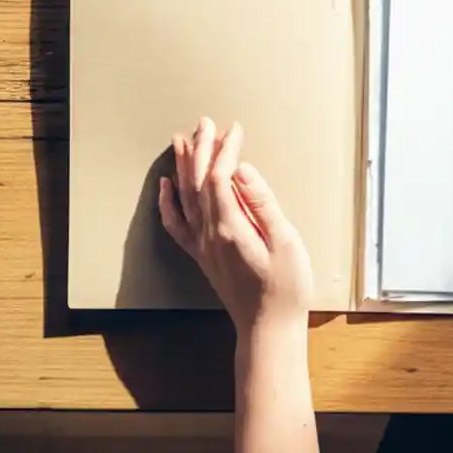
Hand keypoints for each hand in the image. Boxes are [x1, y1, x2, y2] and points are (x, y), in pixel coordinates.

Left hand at [158, 117, 312, 334]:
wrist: (268, 328)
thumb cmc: (285, 288)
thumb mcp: (286, 242)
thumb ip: (263, 204)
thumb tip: (243, 171)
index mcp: (231, 227)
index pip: (221, 177)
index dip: (226, 149)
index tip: (235, 129)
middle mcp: (210, 234)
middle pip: (197, 182)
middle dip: (200, 149)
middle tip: (205, 123)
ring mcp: (203, 245)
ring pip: (185, 197)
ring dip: (183, 167)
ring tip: (182, 141)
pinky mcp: (203, 255)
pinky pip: (177, 223)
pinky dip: (168, 202)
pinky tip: (166, 186)